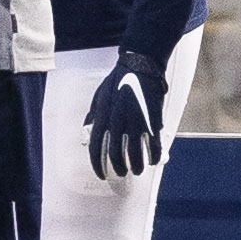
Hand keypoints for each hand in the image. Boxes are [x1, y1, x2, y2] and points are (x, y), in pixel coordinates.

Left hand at [84, 51, 167, 178]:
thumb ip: (93, 116)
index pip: (96, 149)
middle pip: (116, 154)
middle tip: (122, 173)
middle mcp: (117, 123)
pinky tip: (153, 160)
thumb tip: (87, 132)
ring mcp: (136, 122)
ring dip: (136, 165)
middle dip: (119, 167)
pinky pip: (153, 143)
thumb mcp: (99, 97)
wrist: (140, 66)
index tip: (102, 173)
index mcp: (102, 118)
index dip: (98, 165)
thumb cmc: (118, 80)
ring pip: (135, 153)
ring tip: (137, 170)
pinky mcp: (152, 120)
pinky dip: (153, 154)